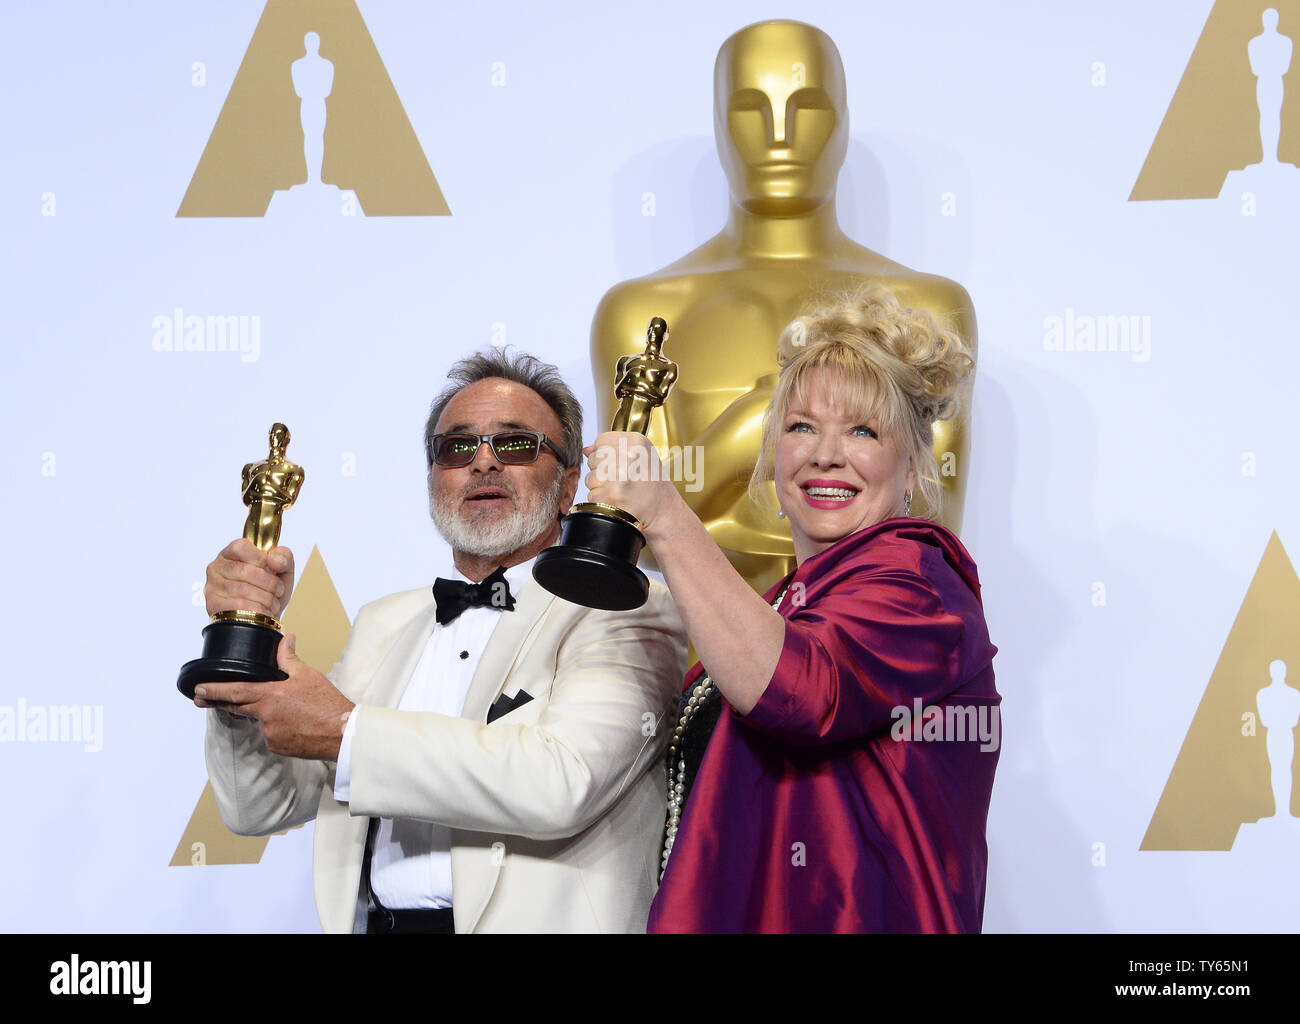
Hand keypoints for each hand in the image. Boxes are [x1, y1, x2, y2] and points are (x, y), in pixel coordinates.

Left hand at [193, 634, 354, 760]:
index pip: (235, 691)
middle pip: (235, 707)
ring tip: (290, 711)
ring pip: (258, 721)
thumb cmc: (327, 703)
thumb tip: (286, 638)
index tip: (198, 689)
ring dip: (263, 714)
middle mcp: (265, 716)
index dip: (213, 690)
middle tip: (200, 699)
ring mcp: (269, 734)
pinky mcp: (277, 747)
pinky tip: (295, 724)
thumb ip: (289, 658)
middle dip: (218, 702)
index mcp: (270, 696)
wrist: (342, 733)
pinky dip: (276, 728)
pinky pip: (270, 735)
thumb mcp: (308, 675)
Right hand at [205, 539, 294, 619]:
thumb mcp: (283, 569)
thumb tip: (274, 560)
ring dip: (266, 599)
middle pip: (245, 571)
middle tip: (278, 591)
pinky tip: (263, 611)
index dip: (261, 559)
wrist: (265, 617)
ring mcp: (212, 586)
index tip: (272, 570)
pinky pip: (239, 607)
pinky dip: (258, 610)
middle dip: (270, 584)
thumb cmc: (270, 590)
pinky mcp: (213, 605)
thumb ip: (284, 556)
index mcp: (231, 553)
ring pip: (243, 590)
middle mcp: (217, 567)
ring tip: (272, 603)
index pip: (241, 547)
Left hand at [583, 431, 680, 535]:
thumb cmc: (653, 485)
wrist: (664, 512)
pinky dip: (602, 501)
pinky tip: (618, 501)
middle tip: (620, 480)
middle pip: (594, 459)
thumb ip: (614, 449)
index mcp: (637, 442)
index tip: (617, 463)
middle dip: (602, 471)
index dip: (605, 453)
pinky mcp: (612, 495)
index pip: (601, 440)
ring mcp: (620, 476)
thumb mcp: (642, 458)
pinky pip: (592, 495)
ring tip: (620, 491)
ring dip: (600, 488)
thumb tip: (587, 450)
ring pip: (590, 478)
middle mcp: (629, 456)